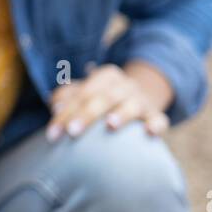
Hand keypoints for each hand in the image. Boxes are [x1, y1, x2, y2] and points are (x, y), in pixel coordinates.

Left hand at [47, 61, 172, 141]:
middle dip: (87, 114)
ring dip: (122, 114)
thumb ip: (67, 97)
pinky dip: (155, 125)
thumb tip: (56, 107)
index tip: (52, 134)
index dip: (66, 113)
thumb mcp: (84, 92)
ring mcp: (142, 100)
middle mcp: (125, 85)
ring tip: (110, 125)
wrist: (140, 96)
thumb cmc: (102, 99)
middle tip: (72, 132)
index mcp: (105, 76)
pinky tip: (149, 133)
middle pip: (104, 98)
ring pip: (132, 105)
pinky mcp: (155, 115)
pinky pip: (159, 119)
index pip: (82, 93)